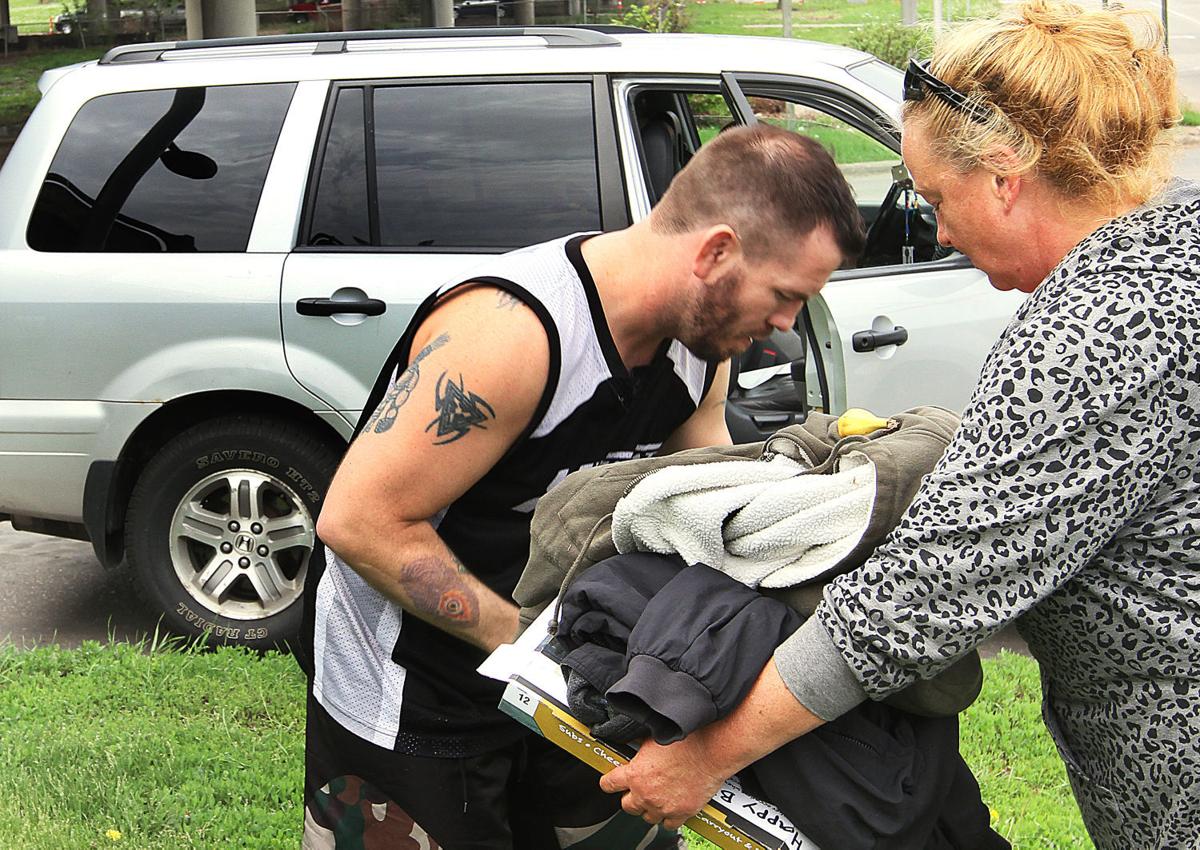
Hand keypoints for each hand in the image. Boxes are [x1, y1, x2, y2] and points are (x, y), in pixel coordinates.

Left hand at [598, 735, 725, 829]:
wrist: (710, 751)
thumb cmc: (686, 741)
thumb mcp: (652, 740)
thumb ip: (638, 750)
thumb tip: (631, 747)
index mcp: (635, 774)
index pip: (609, 784)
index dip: (609, 782)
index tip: (611, 782)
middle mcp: (645, 793)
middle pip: (627, 806)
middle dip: (630, 797)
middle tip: (638, 789)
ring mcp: (662, 806)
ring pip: (646, 817)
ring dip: (649, 808)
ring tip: (656, 797)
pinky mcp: (680, 813)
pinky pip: (667, 825)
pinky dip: (667, 817)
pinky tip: (670, 807)